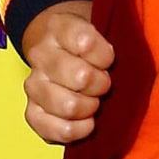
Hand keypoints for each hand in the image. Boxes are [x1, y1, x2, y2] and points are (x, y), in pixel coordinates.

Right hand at [21, 1, 114, 144]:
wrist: (58, 47)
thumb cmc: (89, 43)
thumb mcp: (101, 29)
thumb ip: (112, 43)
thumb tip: (126, 69)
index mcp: (59, 27)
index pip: (86, 42)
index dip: (105, 56)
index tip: (109, 60)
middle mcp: (41, 55)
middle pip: (80, 77)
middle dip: (101, 84)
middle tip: (104, 83)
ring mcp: (33, 84)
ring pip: (67, 105)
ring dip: (89, 107)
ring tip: (94, 101)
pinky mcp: (31, 112)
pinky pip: (52, 130)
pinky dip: (75, 131)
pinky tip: (87, 123)